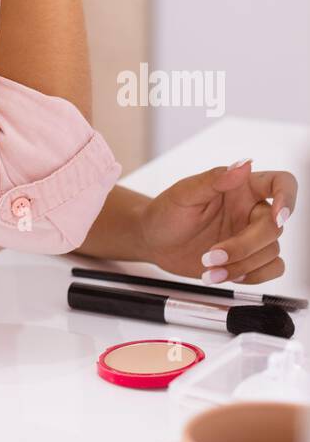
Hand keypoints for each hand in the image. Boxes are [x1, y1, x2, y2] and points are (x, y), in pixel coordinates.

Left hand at [139, 160, 297, 283]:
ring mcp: (250, 236)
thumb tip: (243, 165)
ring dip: (242, 265)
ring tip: (209, 268)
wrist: (154, 241)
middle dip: (244, 246)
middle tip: (211, 255)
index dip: (288, 197)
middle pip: (274, 228)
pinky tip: (223, 275)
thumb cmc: (166, 212)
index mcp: (241, 187)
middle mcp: (250, 210)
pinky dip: (251, 277)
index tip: (279, 216)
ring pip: (271, 252)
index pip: (280, 183)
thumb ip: (214, 179)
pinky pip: (271, 269)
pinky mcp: (248, 259)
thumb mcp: (184, 193)